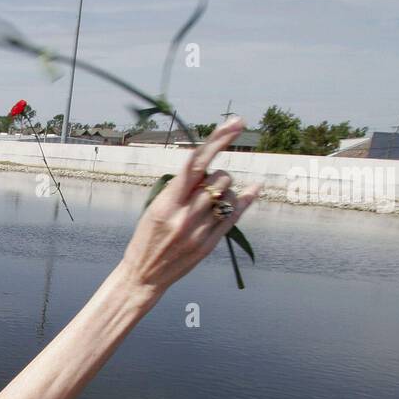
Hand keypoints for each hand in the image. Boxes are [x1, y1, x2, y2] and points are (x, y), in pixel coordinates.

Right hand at [119, 118, 259, 295]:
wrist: (143, 275)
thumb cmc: (146, 238)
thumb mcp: (155, 208)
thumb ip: (180, 189)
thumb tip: (206, 169)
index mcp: (167, 203)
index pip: (196, 162)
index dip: (218, 139)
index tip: (236, 123)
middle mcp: (184, 215)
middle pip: (219, 178)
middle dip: (217, 176)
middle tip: (207, 186)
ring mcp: (198, 231)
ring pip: (230, 196)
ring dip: (226, 192)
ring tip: (211, 203)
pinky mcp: (209, 245)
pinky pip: (235, 216)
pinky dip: (245, 201)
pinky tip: (254, 190)